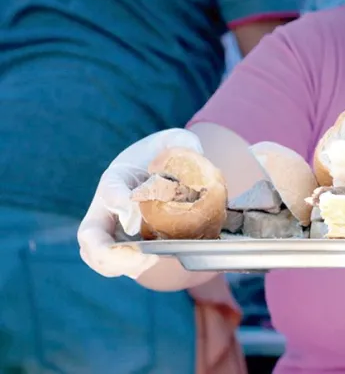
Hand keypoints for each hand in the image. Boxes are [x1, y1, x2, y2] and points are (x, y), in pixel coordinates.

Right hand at [78, 129, 202, 279]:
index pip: (111, 191)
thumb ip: (184, 146)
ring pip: (97, 255)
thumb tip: (190, 161)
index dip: (121, 202)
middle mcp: (107, 207)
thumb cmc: (167, 153)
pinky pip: (117, 264)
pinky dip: (131, 268)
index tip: (135, 209)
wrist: (161, 167)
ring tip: (150, 262)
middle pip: (90, 235)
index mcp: (117, 178)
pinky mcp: (126, 245)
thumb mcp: (177, 141)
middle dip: (109, 252)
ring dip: (120, 265)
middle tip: (141, 257)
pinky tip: (156, 263)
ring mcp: (112, 229)